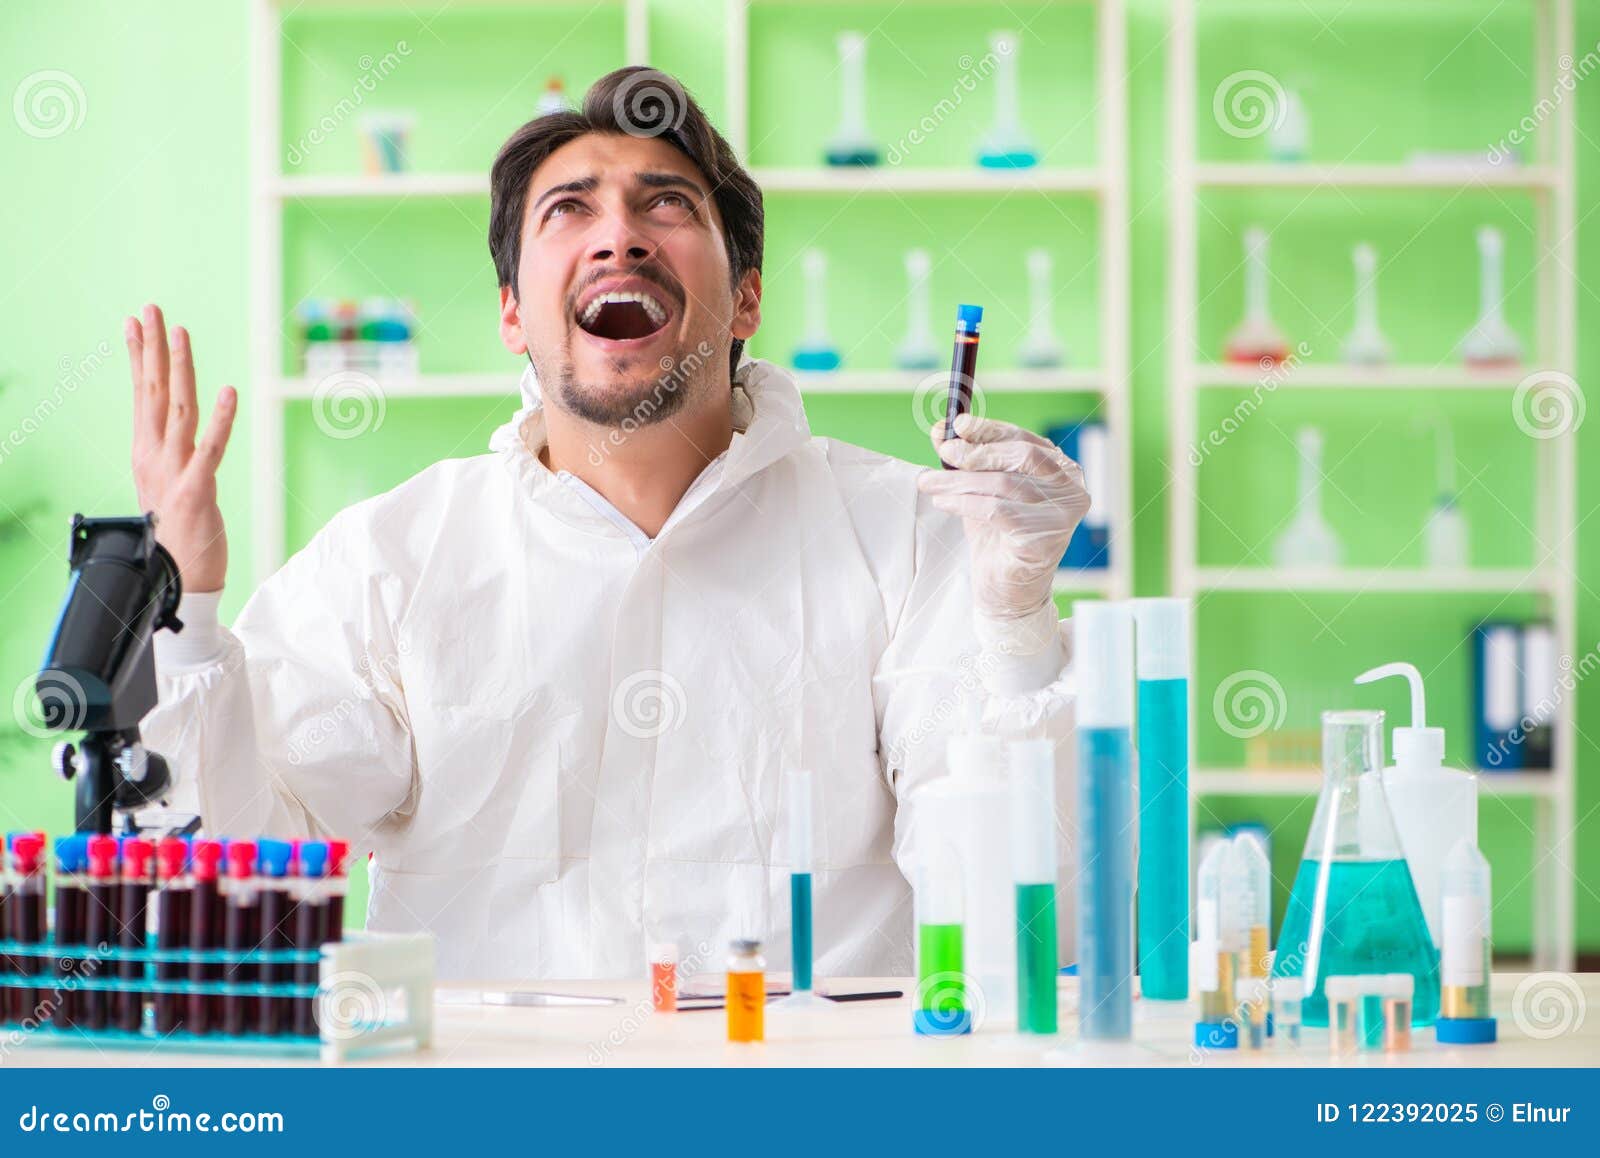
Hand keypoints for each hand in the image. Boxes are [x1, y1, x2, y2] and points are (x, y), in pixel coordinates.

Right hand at [127, 304, 236, 593]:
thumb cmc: (177, 538)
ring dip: (180, 370)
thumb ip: (169, 460)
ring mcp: (174, 473)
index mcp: (147, 455)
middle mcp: (155, 458)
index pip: (142, 396)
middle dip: (153, 348)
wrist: (177, 585)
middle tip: (151, 308)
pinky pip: (209, 450)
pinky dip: (220, 420)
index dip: (140, 357)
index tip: (136, 322)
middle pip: (152, 393)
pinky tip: (228, 392)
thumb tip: (167, 437)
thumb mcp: (166, 490)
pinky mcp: (196, 492)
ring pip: (177, 411)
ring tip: (181, 333)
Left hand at [917, 413, 1090, 621]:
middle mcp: (1071, 490)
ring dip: (960, 480)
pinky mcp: (1045, 539)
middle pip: (1021, 457)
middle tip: (943, 452)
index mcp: (1063, 472)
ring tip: (929, 482)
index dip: (991, 429)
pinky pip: (998, 511)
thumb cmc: (998, 539)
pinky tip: (943, 501)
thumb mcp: (981, 492)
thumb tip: (940, 430)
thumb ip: (967, 461)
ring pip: (1005, 484)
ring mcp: (1062, 516)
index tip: (958, 425)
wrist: (1007, 594)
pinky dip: (965, 503)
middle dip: (976, 452)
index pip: (1027, 440)